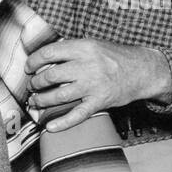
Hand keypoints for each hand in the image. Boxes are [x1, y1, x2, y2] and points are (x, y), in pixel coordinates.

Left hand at [26, 40, 171, 131]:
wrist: (143, 70)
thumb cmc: (115, 57)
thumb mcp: (93, 45)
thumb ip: (71, 50)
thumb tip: (43, 58)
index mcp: (84, 47)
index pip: (49, 53)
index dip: (33, 62)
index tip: (29, 68)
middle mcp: (87, 65)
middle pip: (50, 76)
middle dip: (35, 83)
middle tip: (32, 87)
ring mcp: (93, 85)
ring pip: (58, 96)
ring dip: (42, 101)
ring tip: (35, 102)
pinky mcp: (99, 102)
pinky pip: (77, 115)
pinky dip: (62, 123)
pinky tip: (49, 127)